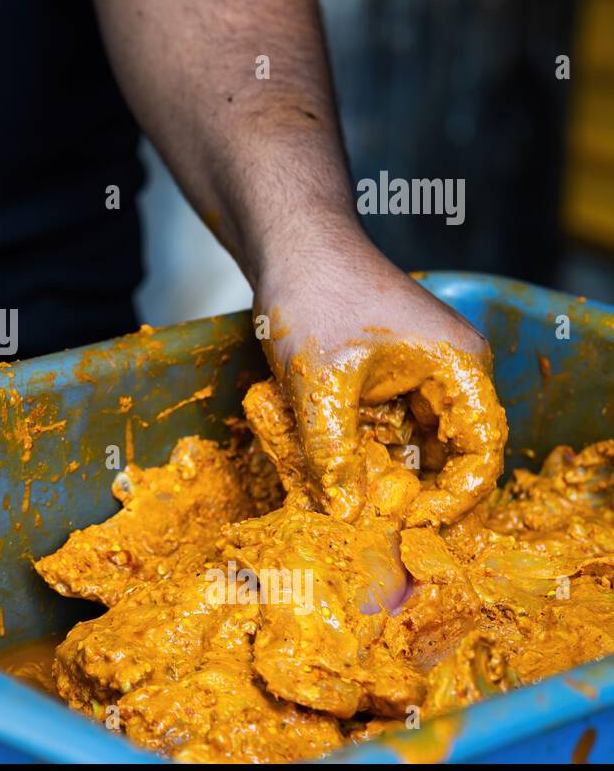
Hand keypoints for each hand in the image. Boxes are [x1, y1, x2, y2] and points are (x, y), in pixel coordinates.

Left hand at [256, 235, 505, 526]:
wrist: (288, 242)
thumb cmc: (313, 294)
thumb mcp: (319, 383)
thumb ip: (333, 454)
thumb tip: (345, 514)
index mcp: (459, 366)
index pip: (483, 450)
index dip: (455, 498)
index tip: (414, 526)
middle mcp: (450, 371)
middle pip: (450, 453)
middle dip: (414, 492)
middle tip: (377, 528)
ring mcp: (419, 371)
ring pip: (412, 443)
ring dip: (381, 472)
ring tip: (346, 498)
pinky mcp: (387, 373)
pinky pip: (386, 424)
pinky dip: (361, 448)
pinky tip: (329, 465)